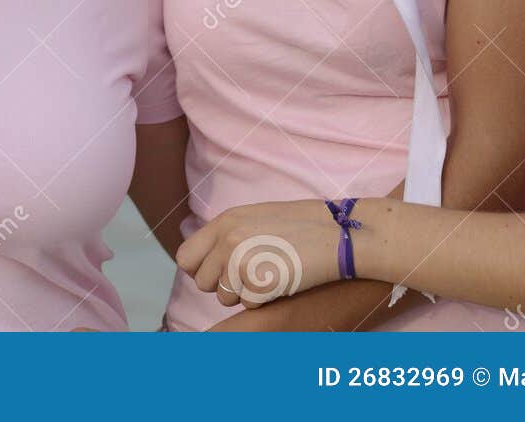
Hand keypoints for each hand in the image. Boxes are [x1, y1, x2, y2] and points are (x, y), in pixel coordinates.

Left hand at [175, 200, 339, 307]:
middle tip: (254, 274)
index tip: (221, 273)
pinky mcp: (260, 283)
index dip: (202, 270)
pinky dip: (265, 300)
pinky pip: (249, 306)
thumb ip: (228, 235)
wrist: (339, 233)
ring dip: (246, 294)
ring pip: (226, 298)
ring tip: (272, 272)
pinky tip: (284, 280)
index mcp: (225, 221)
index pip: (186, 258)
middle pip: (204, 283)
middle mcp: (227, 239)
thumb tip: (204, 261)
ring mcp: (242, 261)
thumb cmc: (302, 227)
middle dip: (225, 286)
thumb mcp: (256, 218)